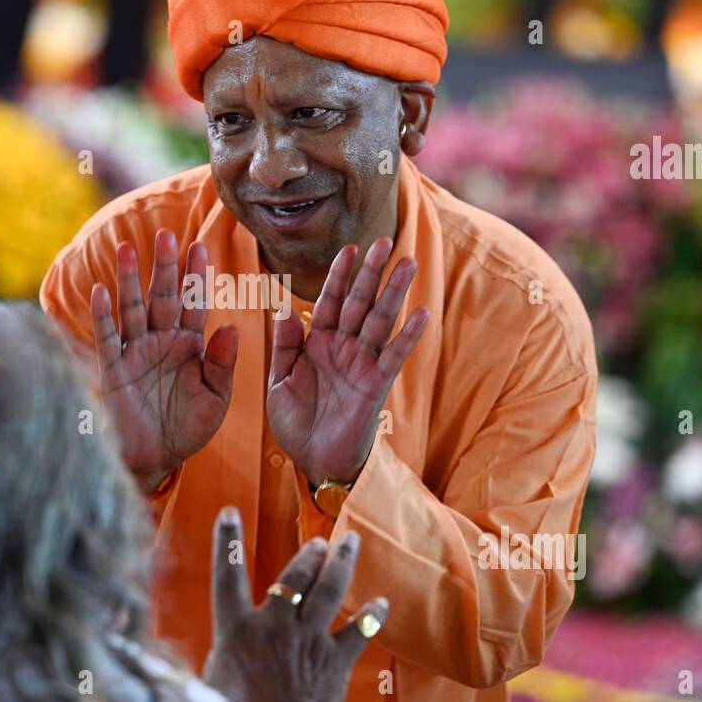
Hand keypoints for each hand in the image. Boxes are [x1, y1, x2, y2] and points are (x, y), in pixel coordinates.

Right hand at [91, 229, 238, 492]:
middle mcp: (162, 342)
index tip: (201, 246)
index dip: (196, 276)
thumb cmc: (187, 428)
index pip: (194, 304)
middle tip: (167, 235)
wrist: (157, 460)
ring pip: (133, 309)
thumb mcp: (215, 398)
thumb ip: (222, 364)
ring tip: (128, 248)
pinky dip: (104, 315)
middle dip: (165, 267)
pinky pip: (108, 338)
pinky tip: (102, 291)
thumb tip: (228, 327)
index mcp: (190, 346)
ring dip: (131, 280)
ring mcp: (136, 353)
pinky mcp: (114, 370)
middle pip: (163, 297)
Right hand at [202, 507, 388, 701]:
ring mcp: (308, 641)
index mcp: (238, 630)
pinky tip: (382, 602)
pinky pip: (359, 630)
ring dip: (340, 563)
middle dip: (309, 553)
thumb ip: (203, 654)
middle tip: (320, 540)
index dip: (225, 542)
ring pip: (329, 590)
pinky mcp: (334, 660)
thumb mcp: (209, 681)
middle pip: (294, 577)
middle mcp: (274, 627)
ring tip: (348, 543)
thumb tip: (157, 649)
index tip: (229, 514)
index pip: (227, 576)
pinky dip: (372, 615)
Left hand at [267, 238, 429, 485]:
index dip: (339, 276)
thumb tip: (285, 309)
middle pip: (360, 303)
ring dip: (394, 292)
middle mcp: (343, 348)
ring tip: (408, 264)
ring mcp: (362, 364)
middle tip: (383, 242)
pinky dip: (407, 336)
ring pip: (380, 321)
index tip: (348, 249)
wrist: (313, 459)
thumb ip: (285, 346)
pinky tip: (421, 313)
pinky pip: (393, 356)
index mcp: (317, 343)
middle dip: (371, 272)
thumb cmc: (295, 422)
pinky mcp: (376, 385)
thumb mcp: (279, 382)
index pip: (330, 301)